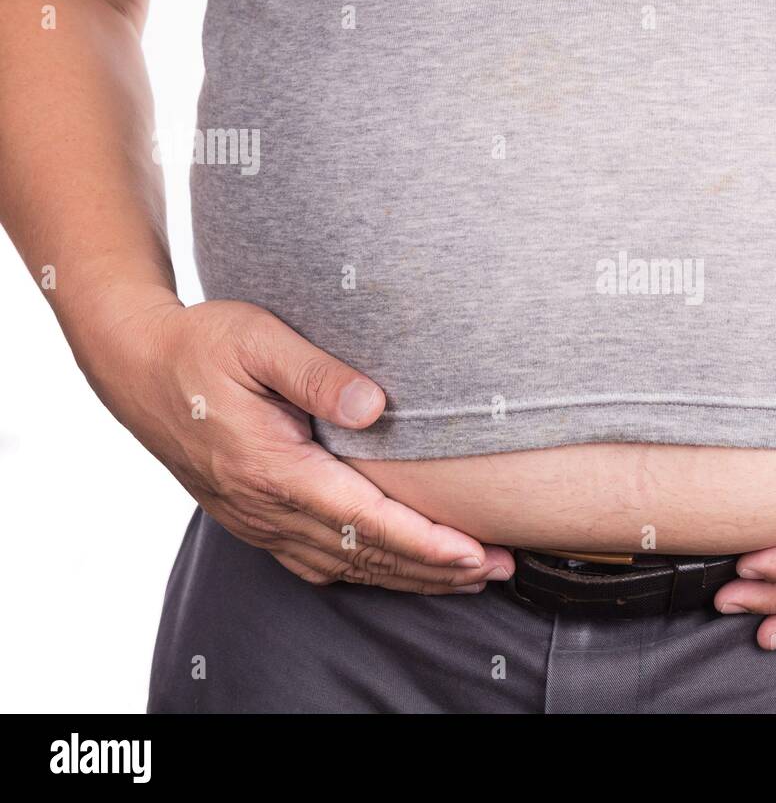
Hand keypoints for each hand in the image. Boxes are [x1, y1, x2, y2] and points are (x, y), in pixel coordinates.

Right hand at [79, 292, 513, 593]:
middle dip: (436, 569)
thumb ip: (316, 373)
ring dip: (409, 577)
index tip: (475, 552)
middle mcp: (264, 507)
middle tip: (500, 569)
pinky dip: (367, 573)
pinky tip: (400, 571)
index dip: (424, 543)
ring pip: (344, 568)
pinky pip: (317, 563)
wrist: (135, 365)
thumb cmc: (201, 345)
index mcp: (271, 468)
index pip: (363, 521)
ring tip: (469, 577)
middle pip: (363, 556)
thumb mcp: (257, 339)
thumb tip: (376, 406)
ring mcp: (255, 519)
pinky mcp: (252, 519)